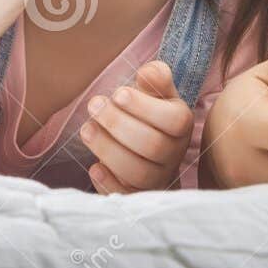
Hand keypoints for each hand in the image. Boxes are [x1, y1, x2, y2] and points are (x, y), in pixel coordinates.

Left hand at [82, 61, 194, 192]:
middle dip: (118, 125)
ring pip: (139, 172)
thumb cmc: (147, 113)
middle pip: (153, 146)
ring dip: (109, 150)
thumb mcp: (155, 92)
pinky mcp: (138, 195)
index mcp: (181, 124)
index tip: (118, 94)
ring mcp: (158, 177)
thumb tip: (149, 72)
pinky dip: (108, 183)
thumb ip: (155, 78)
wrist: (147, 145)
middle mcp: (174, 153)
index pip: (173, 120)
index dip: (145, 108)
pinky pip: (126, 196)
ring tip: (86, 129)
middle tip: (94, 105)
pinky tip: (94, 167)